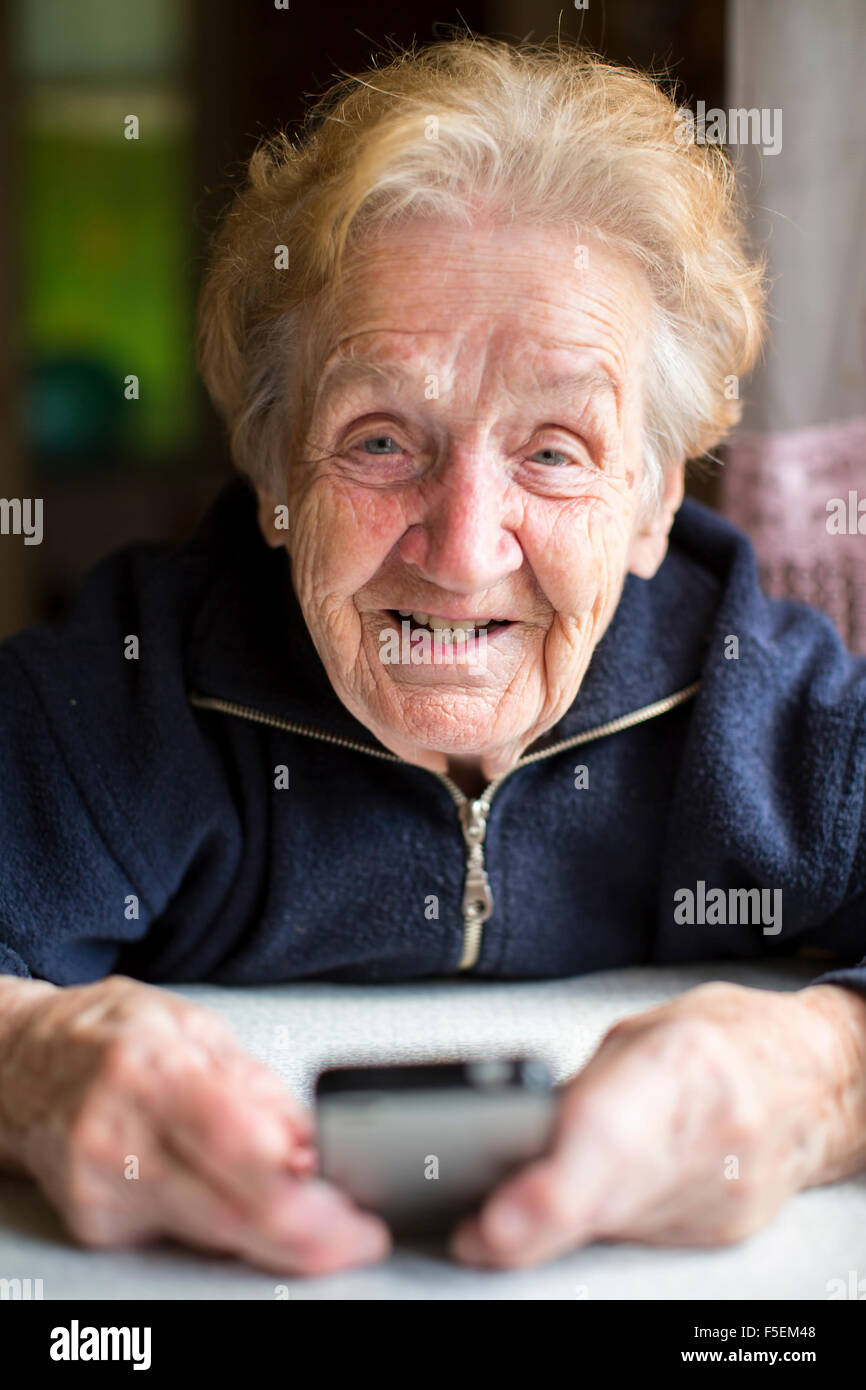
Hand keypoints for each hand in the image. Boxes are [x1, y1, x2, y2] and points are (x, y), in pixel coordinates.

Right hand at [1, 974, 389, 1273]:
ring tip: (312, 1210)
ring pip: (212, 1234)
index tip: (356, 1219)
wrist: (26, 1061)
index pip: (241, 1152)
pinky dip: (228, 1225)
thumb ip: (260, 1090)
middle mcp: (118, 1135)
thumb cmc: (113, 1035)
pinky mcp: (95, 1223)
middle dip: (306, 1236)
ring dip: (274, 1232)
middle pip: (230, 1215)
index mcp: (154, 1070)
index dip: (307, 1200)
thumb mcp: (198, 1030)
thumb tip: (315, 1144)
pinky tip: (245, 1202)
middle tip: (353, 1236)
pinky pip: (182, 1236)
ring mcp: (101, 1187)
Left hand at [449, 980, 865, 1267]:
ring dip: (556, 1227)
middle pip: (609, 1197)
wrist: (815, 1076)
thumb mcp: (641, 1033)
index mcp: (684, 1060)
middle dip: (534, 1225)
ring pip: (617, 1226)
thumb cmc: (724, 1038)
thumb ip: (583, 1087)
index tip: (496, 1220)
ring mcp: (725, 1190)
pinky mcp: (724, 1229)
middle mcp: (712, 1131)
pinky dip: (599, 1224)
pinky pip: (640, 1234)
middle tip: (478, 1236)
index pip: (610, 1137)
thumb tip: (511, 1139)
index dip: (550, 1190)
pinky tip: (573, 1209)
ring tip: (505, 1219)